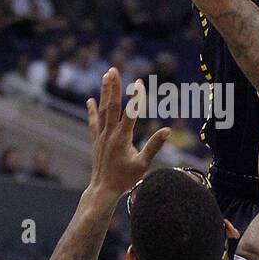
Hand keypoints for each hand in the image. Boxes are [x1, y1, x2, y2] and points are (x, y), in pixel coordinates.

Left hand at [86, 66, 170, 200]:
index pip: (131, 113)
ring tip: (105, 76)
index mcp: (122, 138)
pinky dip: (92, 110)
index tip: (139, 82)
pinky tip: (90, 100)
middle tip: (113, 70)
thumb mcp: (143, 164)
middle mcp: (109, 134)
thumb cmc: (125, 179)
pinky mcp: (96, 141)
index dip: (136, 97)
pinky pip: (94, 122)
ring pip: (102, 110)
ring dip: (104, 92)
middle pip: (112, 106)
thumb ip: (154, 146)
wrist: (103, 190)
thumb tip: (168, 131)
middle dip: (113, 87)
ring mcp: (101, 136)